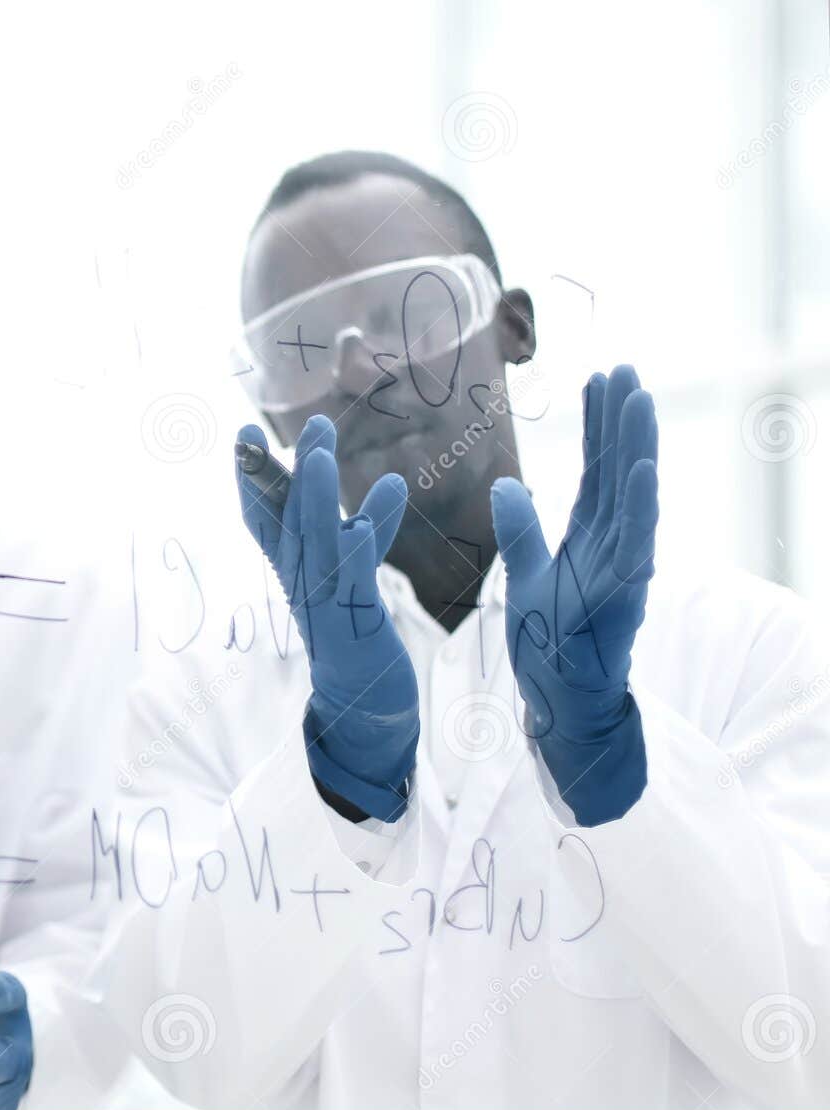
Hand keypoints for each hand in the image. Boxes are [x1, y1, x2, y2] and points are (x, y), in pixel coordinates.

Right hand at [236, 418, 415, 819]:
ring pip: (314, 543)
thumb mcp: (358, 574)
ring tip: (319, 451)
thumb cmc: (358, 633)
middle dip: (271, 473)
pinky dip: (362, 541)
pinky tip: (380, 504)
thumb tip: (391, 482)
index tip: (242, 434)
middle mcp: (301, 584)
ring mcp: (325, 604)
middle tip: (258, 428)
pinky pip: (355, 577)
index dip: (251, 478)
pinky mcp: (355, 623)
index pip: (265, 520)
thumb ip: (366, 530)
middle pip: (283, 523)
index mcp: (295, 571)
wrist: (366, 706)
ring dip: (315, 497)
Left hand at [490, 364, 657, 824]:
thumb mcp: (525, 577)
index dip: (598, 425)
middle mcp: (613, 546)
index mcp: (590, 539)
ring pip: (633, 498)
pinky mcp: (622, 596)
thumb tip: (507, 486)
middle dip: (621, 421)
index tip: (600, 379)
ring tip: (639, 398)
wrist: (558, 704)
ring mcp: (622, 569)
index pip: (596, 470)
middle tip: (623, 368)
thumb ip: (521, 532)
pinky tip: (639, 467)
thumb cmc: (550, 646)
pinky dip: (637, 506)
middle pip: (617, 471)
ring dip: (636, 447)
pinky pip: (634, 544)